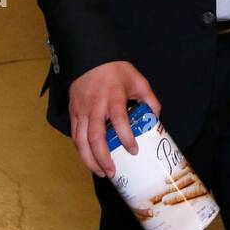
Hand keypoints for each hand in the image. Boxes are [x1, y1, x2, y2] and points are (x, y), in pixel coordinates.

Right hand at [69, 61, 160, 178]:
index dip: (126, 137)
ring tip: (101, 172)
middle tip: (112, 172)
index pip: (119, 120)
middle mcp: (95, 105)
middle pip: (94, 136)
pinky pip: (74, 135)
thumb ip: (150, 100)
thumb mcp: (139, 81)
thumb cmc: (117, 71)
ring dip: (89, 159)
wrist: (91, 57)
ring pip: (80, 140)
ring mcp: (81, 110)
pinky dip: (81, 150)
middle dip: (102, 157)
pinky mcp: (73, 113)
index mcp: (113, 96)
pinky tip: (90, 160)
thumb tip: (156, 121)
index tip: (134, 150)